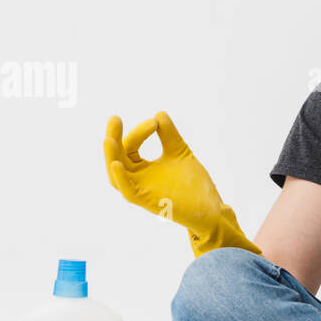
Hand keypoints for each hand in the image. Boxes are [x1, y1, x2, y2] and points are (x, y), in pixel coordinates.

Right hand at [104, 111, 260, 256]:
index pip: (130, 146)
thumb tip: (158, 113)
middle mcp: (138, 180)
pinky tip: (116, 164)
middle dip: (113, 138)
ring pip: (116, 176)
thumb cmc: (194, 184)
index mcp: (142, 168)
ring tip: (108, 139)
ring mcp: (142, 192)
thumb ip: (169, 135)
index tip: (155, 122)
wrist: (211, 207)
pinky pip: (128, 192)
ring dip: (111, 157)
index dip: (140, 132)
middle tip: (114, 118)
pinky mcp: (149, 203)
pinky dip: (120, 179)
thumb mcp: (179, 152)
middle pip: (117, 158)